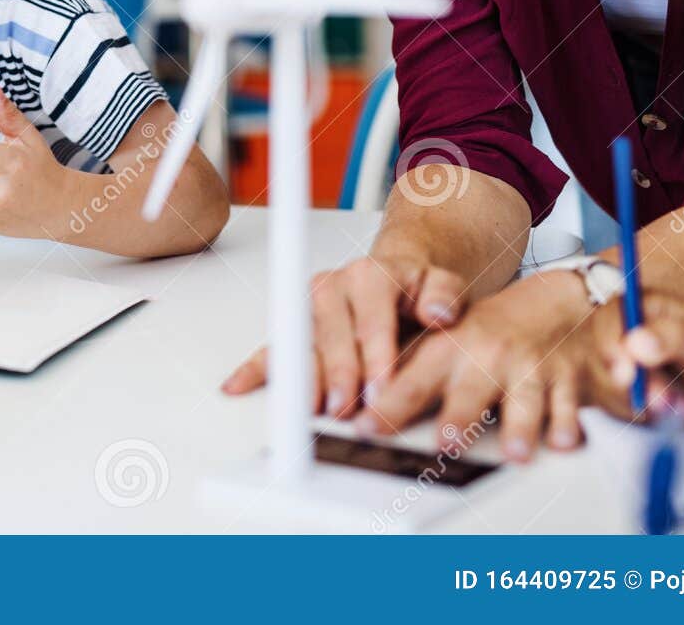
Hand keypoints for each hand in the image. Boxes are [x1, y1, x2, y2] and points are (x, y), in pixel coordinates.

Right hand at [221, 249, 468, 417]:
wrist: (396, 278)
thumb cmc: (417, 290)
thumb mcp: (443, 284)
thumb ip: (445, 295)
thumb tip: (440, 312)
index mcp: (369, 275)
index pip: (371, 321)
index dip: (375, 357)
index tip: (381, 389)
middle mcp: (332, 288)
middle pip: (332, 336)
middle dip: (339, 375)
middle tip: (347, 408)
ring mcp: (309, 309)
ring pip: (302, 345)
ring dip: (302, 378)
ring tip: (307, 408)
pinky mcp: (295, 327)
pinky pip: (273, 348)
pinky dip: (254, 368)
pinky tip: (238, 385)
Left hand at [358, 270, 596, 459]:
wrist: (551, 307)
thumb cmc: (486, 335)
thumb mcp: (438, 344)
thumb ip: (400, 375)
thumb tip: (345, 402)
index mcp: (446, 350)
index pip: (409, 382)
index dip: (387, 406)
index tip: (366, 427)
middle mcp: (487, 359)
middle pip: (468, 392)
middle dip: (457, 416)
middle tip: (445, 442)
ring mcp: (528, 370)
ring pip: (524, 401)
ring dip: (518, 426)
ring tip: (514, 451)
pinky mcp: (567, 383)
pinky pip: (570, 406)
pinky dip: (570, 424)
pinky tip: (563, 441)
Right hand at [607, 294, 683, 421]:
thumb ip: (672, 337)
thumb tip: (633, 344)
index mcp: (641, 308)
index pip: (607, 323)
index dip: (610, 348)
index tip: (625, 374)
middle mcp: (627, 335)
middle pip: (604, 361)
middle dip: (634, 388)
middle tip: (666, 402)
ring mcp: (630, 367)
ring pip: (611, 391)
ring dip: (649, 406)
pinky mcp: (636, 394)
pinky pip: (628, 411)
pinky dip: (659, 419)